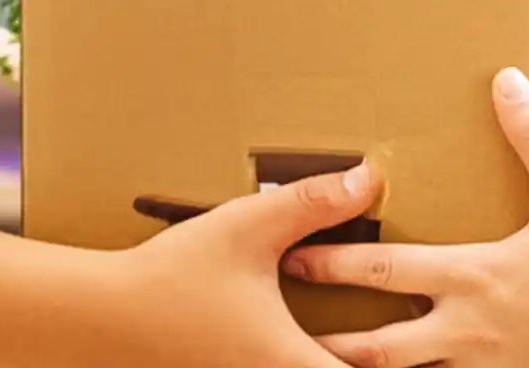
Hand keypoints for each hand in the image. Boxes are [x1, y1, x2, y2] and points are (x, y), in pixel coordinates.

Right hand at [99, 162, 381, 366]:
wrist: (102, 316)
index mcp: (292, 362)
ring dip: (336, 358)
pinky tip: (296, 335)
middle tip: (406, 343)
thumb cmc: (173, 275)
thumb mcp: (249, 227)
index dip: (405, 365)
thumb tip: (370, 179)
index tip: (426, 348)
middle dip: (378, 361)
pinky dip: (300, 358)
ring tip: (357, 343)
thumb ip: (313, 204)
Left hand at [283, 68, 528, 366]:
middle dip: (326, 336)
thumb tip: (505, 81)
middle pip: (377, 343)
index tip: (290, 256)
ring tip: (324, 359)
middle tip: (282, 323)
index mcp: (475, 277)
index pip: (385, 268)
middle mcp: (468, 328)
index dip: (331, 261)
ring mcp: (485, 366)